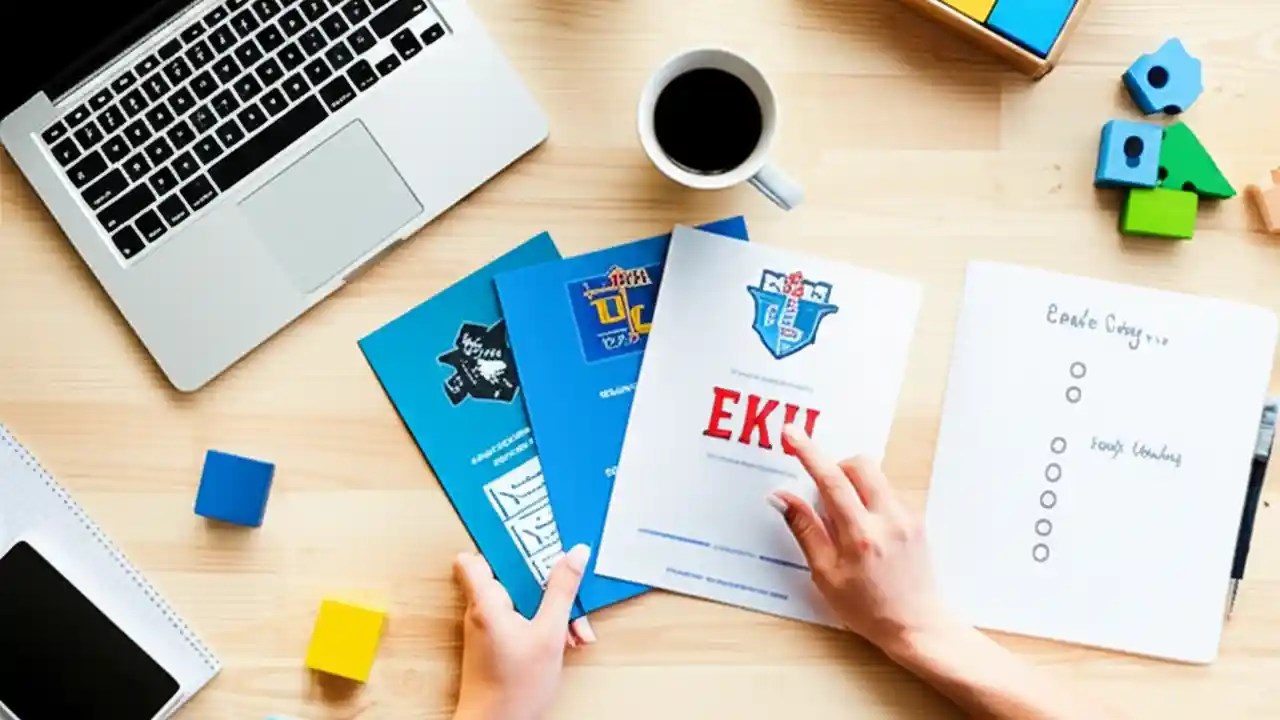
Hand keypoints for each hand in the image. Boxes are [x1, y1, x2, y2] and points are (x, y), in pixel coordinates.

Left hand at [453, 545, 595, 719]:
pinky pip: (522, 618)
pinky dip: (543, 625)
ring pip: (522, 599)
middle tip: (569, 593)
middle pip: (511, 576)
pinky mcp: (498, 641)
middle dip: (545, 584)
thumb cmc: (515, 688)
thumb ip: (561, 590)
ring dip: (551, 608)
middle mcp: (482, 610)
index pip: (475, 557)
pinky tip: (566, 640)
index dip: (503, 546)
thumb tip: (574, 553)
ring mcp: (489, 626)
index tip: (533, 542)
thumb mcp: (549, 634)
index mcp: (486, 602)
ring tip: (574, 630)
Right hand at [771, 425, 957, 652]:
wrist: (916, 625)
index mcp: (861, 535)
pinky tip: (866, 532)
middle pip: (860, 464)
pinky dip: (870, 500)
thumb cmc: (867, 607)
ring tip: (846, 522)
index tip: (792, 433)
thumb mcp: (826, 575)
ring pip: (875, 477)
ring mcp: (907, 518)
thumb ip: (805, 530)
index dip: (809, 453)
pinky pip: (887, 493)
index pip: (832, 481)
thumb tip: (782, 498)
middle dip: (837, 467)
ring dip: (854, 486)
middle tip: (825, 495)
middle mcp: (889, 520)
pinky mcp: (917, 520)